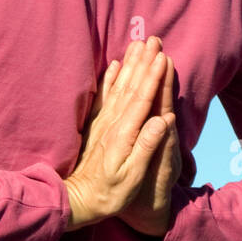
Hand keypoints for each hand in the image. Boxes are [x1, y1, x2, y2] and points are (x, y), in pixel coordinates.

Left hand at [64, 37, 169, 231]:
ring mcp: (103, 122)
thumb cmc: (110, 193)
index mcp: (125, 134)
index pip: (143, 99)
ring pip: (119, 86)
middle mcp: (113, 123)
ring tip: (138, 45)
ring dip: (130, 64)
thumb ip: (147, 146)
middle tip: (154, 40)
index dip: (154, 77)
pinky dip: (109, 79)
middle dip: (144, 62)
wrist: (78, 200)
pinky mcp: (95, 126)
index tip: (164, 57)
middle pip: (132, 86)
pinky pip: (103, 96)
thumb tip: (163, 120)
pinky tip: (114, 65)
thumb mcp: (133, 176)